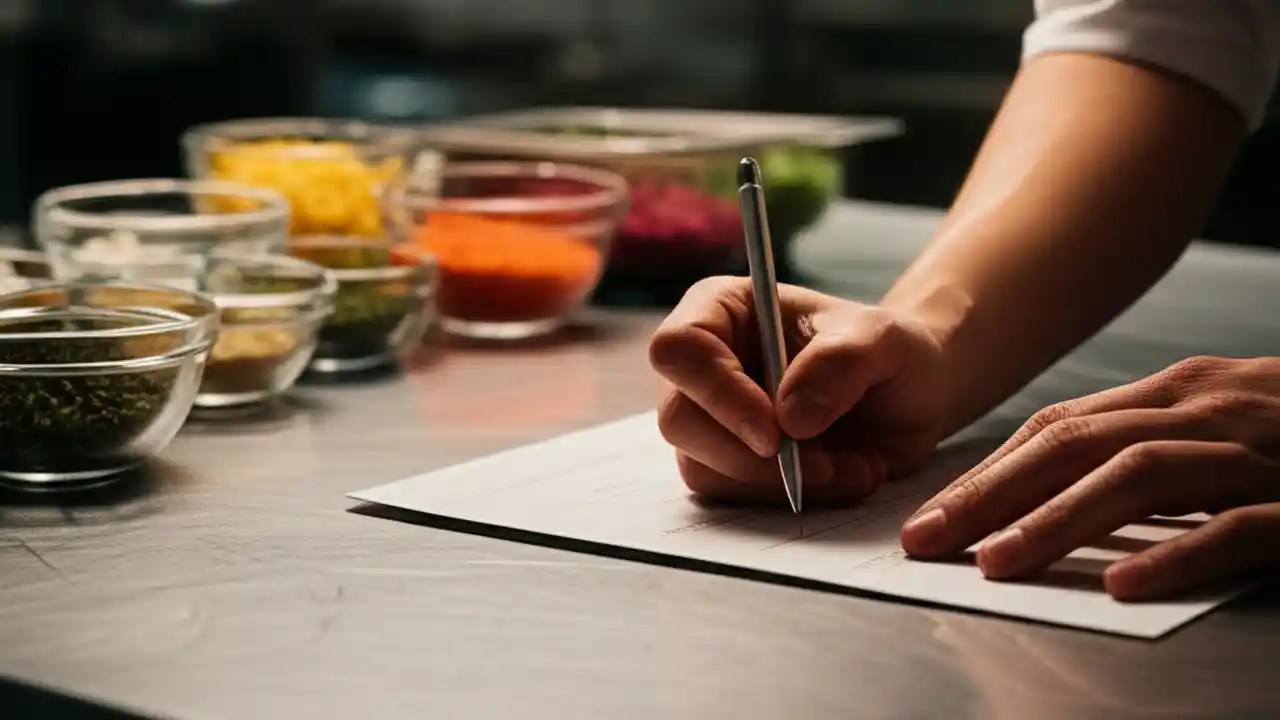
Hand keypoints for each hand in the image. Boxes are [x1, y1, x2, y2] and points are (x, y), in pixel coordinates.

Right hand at [649, 277, 949, 505]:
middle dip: (750, 455)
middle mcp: (704, 364)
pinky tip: (842, 476)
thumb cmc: (889, 351)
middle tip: (822, 463)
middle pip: (679, 419)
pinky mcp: (728, 464)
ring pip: (703, 467)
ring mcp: (711, 418)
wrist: (910, 395)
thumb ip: (839, 363)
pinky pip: (733, 497)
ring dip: (779, 482)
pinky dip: (791, 498)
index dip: (718, 393)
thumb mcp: (882, 341)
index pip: (679, 348)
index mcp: (723, 309)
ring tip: (851, 466)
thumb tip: (790, 417)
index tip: (776, 431)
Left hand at [901, 356, 1279, 600]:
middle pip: (1077, 446)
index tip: (929, 515)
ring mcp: (1260, 454)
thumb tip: (1044, 489)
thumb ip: (1141, 444)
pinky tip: (1124, 584)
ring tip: (996, 564)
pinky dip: (1176, 554)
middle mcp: (1208, 410)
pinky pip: (1237, 528)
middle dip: (991, 495)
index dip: (988, 472)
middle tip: (926, 540)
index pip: (1060, 426)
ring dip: (1057, 522)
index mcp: (1179, 393)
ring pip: (1140, 479)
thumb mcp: (1214, 424)